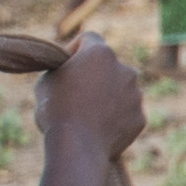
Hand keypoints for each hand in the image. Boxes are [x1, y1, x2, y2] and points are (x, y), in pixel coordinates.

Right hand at [37, 34, 147, 159]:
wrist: (77, 145)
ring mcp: (136, 94)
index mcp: (100, 53)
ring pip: (119, 90)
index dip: (74, 50)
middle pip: (107, 66)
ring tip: (85, 115)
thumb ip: (62, 68)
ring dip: (106, 97)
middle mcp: (125, 69)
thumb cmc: (56, 109)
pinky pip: (126, 113)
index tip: (66, 65)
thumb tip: (69, 70)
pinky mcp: (140, 117)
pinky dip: (115, 118)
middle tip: (75, 94)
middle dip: (94, 76)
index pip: (89, 39)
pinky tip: (97, 129)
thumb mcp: (46, 81)